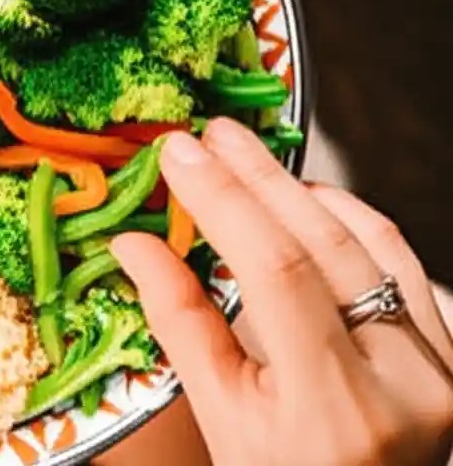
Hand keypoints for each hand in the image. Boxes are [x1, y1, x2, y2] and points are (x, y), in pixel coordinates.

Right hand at [112, 119, 452, 465]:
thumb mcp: (221, 419)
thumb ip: (180, 326)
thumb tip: (134, 243)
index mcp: (331, 407)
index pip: (277, 272)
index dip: (224, 201)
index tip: (179, 155)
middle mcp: (403, 384)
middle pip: (328, 246)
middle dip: (259, 179)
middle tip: (210, 135)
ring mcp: (440, 370)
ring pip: (374, 247)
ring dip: (305, 192)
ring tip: (248, 157)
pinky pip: (403, 268)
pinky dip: (354, 223)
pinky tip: (309, 199)